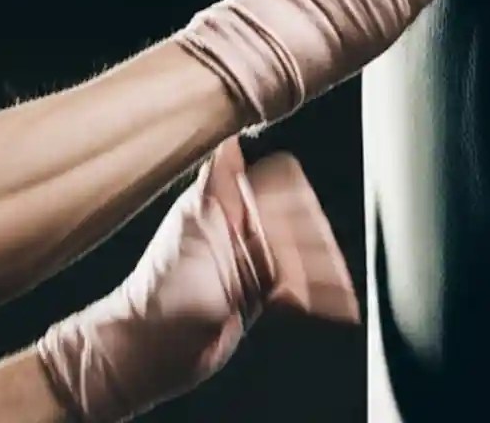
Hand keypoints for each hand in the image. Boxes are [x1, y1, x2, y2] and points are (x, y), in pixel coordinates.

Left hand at [36, 140, 355, 421]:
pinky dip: (324, 296)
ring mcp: (252, 263)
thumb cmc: (162, 289)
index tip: (308, 215)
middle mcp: (241, 230)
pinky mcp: (260, 295)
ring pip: (307, 257)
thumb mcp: (190, 224)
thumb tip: (232, 138)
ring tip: (341, 292)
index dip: (296, 199)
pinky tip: (341, 304)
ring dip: (326, 272)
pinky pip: (303, 288)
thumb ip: (215, 181)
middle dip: (316, 243)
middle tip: (323, 262)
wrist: (149, 351)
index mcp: (225, 206)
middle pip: (301, 223)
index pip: (280, 186)